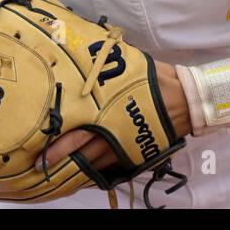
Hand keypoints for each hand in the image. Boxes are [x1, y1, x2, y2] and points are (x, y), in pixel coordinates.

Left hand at [34, 61, 192, 173]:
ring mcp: (125, 145)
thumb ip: (109, 69)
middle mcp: (114, 130)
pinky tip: (86, 172)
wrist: (187, 100)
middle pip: (82, 146)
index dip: (59, 137)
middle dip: (61, 155)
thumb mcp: (131, 69)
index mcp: (109, 109)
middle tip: (42, 163)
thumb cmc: (157, 82)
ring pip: (96, 160)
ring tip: (58, 170)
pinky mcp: (136, 153)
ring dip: (77, 165)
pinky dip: (98, 169)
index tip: (42, 144)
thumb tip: (88, 57)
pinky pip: (113, 165)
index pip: (78, 126)